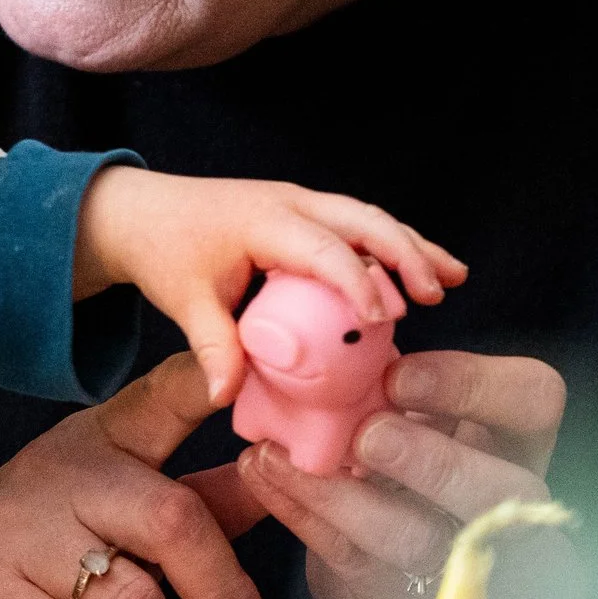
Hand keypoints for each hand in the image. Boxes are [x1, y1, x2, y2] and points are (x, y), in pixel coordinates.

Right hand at [0, 353, 273, 598]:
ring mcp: (19, 532)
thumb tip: (279, 479)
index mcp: (101, 440)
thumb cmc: (36, 542)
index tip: (243, 379)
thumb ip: (196, 494)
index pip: (162, 397)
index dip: (204, 383)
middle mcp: (62, 473)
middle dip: (225, 594)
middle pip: (170, 520)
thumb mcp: (111, 500)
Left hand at [77, 168, 467, 402]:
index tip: (383, 318)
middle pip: (362, 219)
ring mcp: (301, 203)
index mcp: (263, 221)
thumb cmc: (165, 250)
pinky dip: (392, 245)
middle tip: (439, 292)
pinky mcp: (305, 213)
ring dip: (410, 245)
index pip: (321, 249)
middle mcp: (290, 202)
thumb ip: (211, 345)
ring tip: (453, 277)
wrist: (144, 210)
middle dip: (405, 253)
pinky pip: (356, 225)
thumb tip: (225, 396)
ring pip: (368, 218)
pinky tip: (421, 271)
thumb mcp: (184, 299)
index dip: (355, 281)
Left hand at [184, 350, 564, 598]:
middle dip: (432, 463)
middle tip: (366, 436)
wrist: (383, 551)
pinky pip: (353, 564)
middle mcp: (509, 507)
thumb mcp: (419, 412)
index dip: (471, 386)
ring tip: (279, 454)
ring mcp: (461, 566)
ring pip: (417, 541)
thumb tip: (338, 343)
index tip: (398, 374)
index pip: (534, 400)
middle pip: (499, 492)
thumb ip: (397, 385)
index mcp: (518, 440)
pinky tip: (265, 476)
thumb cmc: (400, 452)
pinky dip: (303, 515)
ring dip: (341, 496)